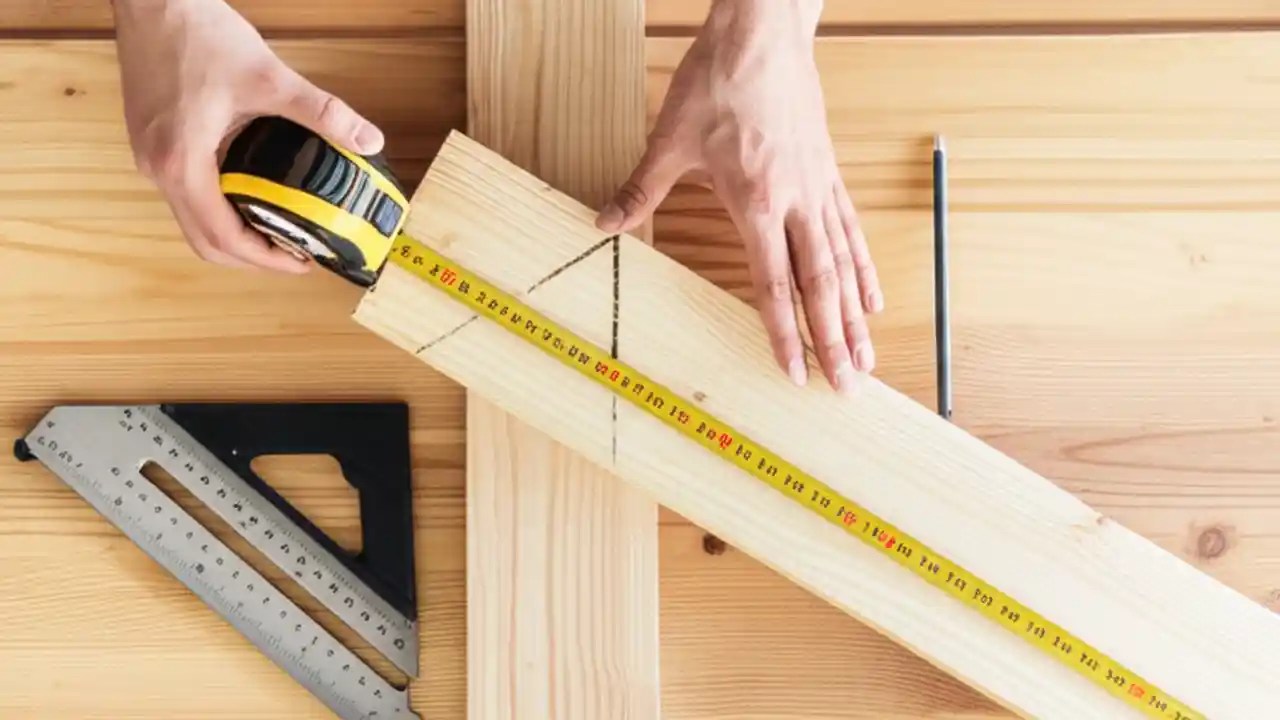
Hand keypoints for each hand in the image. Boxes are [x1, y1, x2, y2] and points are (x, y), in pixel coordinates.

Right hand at [113, 0, 384, 272]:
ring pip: (192, 220)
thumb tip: (368, 141)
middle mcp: (157, 168)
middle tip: (296, 256)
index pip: (223, 238)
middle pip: (204, 242)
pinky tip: (253, 196)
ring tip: (280, 231)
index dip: (266, 260)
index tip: (301, 263)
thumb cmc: (196, 32)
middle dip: (252, 257)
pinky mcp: (152, 143)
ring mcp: (149, 157)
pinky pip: (185, 194)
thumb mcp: (270, 78)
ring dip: (234, 235)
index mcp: (181, 162)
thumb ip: (323, 113)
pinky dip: (218, 207)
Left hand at [596, 0, 881, 394]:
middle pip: (820, 285)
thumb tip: (603, 225)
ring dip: (856, 315)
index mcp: (756, 200)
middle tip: (847, 386)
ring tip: (867, 357)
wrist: (762, 32)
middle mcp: (796, 201)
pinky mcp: (829, 172)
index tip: (796, 373)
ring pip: (844, 263)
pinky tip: (872, 295)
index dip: (785, 333)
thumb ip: (640, 190)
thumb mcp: (670, 138)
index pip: (773, 283)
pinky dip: (863, 267)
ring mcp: (818, 188)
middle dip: (834, 340)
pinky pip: (851, 230)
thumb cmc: (719, 80)